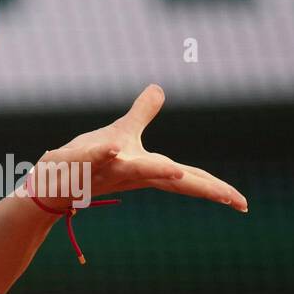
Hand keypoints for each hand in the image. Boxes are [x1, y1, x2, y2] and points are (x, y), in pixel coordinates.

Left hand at [23, 84, 247, 213]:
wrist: (50, 182)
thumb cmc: (87, 163)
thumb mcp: (121, 132)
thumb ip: (142, 113)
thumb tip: (158, 89)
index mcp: (147, 169)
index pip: (188, 178)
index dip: (216, 189)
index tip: (243, 203)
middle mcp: (133, 173)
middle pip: (174, 181)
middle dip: (205, 189)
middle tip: (235, 200)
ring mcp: (109, 169)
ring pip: (137, 171)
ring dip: (157, 171)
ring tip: (178, 172)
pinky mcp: (84, 163)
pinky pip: (94, 158)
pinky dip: (103, 154)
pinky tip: (112, 150)